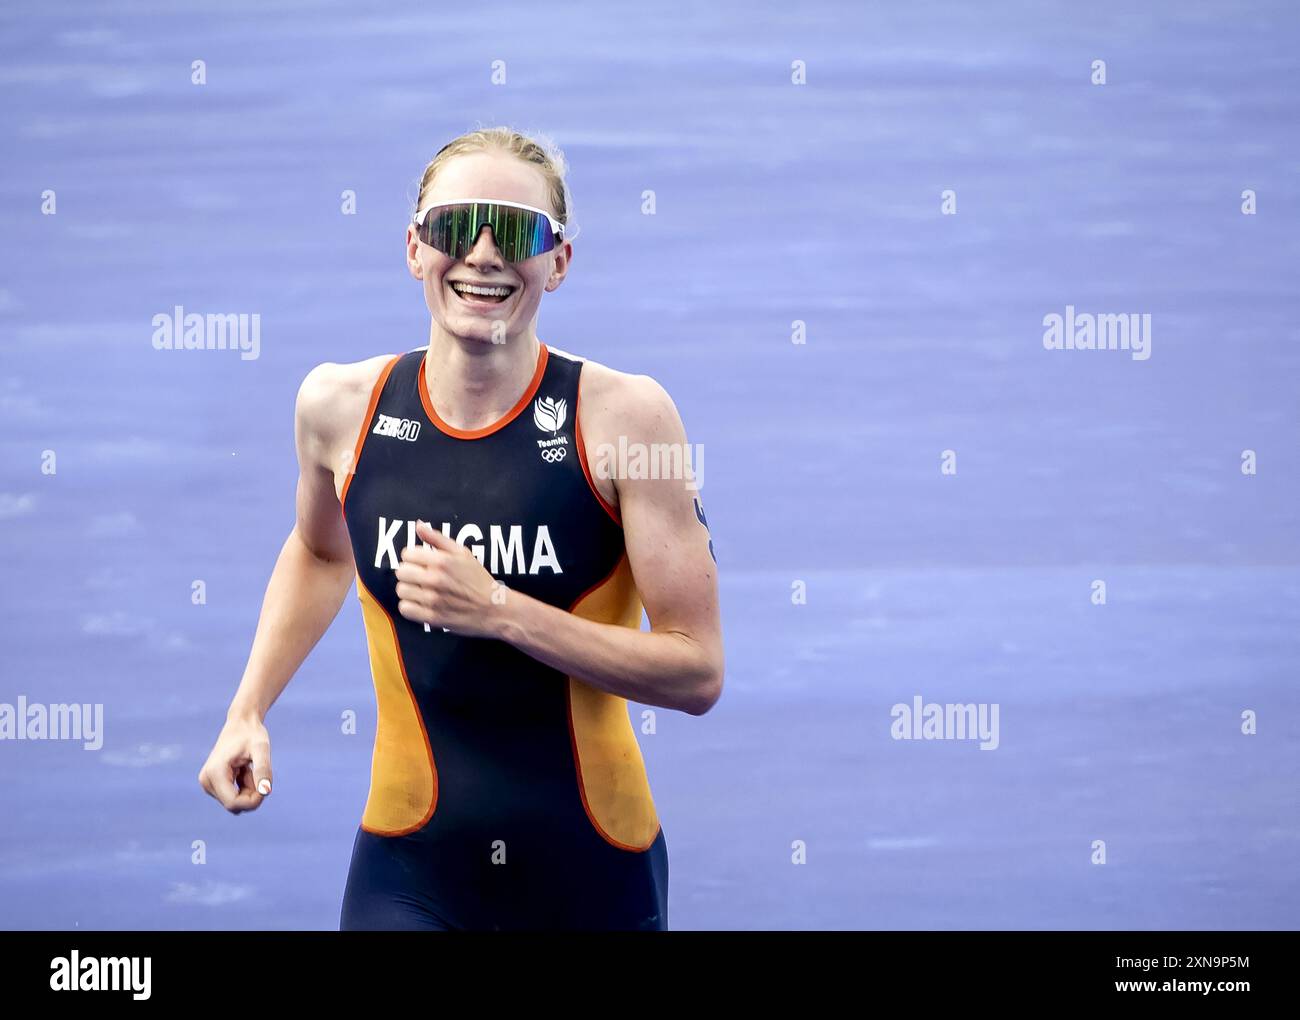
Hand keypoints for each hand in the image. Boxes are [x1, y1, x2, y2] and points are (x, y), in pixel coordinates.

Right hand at [198, 716, 272, 813]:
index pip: (233, 803)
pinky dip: (244, 787)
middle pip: (234, 805)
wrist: (241, 723)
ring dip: (248, 789)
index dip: (254, 800)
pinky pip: (233, 798)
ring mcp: (207, 784)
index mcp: (214, 773)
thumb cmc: (252, 734)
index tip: (266, 785)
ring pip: (235, 802)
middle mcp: (206, 781)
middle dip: (251, 794)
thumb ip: (263, 769)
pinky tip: (244, 769)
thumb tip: (266, 792)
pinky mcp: (212, 786)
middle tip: (257, 771)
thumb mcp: (262, 749)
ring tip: (248, 767)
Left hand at [394, 519, 505, 637]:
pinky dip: (410, 606)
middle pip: (401, 572)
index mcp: (442, 561)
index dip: (413, 557)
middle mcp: (435, 579)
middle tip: (420, 576)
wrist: (494, 609)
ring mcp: (432, 600)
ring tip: (420, 590)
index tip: (421, 562)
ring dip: (409, 590)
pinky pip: (405, 609)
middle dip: (409, 572)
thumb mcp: (463, 553)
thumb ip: (437, 538)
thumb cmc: (479, 579)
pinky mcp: (431, 617)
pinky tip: (420, 603)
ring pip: (401, 591)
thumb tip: (418, 525)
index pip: (407, 554)